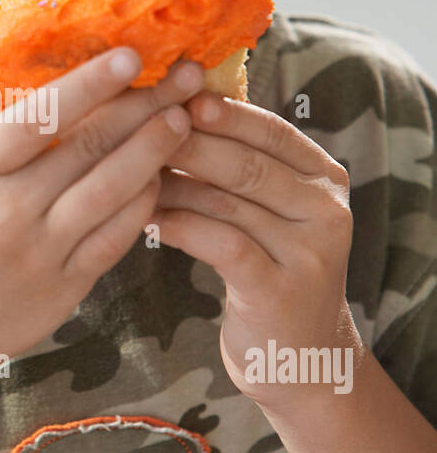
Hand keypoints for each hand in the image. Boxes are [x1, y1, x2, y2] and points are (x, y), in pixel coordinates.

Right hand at [0, 49, 201, 377]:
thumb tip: (64, 98)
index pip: (40, 116)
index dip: (91, 83)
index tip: (131, 57)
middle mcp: (7, 210)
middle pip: (88, 146)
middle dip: (143, 106)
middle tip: (183, 78)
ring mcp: (40, 251)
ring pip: (112, 188)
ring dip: (154, 149)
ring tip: (183, 119)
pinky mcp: (65, 286)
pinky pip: (117, 236)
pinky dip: (142, 202)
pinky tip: (160, 177)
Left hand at [153, 90, 363, 405]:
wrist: (300, 359)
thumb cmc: (266, 271)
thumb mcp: (267, 213)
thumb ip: (239, 166)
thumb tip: (174, 106)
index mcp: (324, 178)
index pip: (271, 131)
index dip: (223, 111)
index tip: (175, 93)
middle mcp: (326, 210)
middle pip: (247, 163)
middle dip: (187, 142)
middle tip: (137, 128)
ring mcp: (309, 253)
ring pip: (230, 202)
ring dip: (173, 183)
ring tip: (127, 171)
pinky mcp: (281, 290)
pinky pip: (222, 244)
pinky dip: (181, 226)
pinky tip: (149, 219)